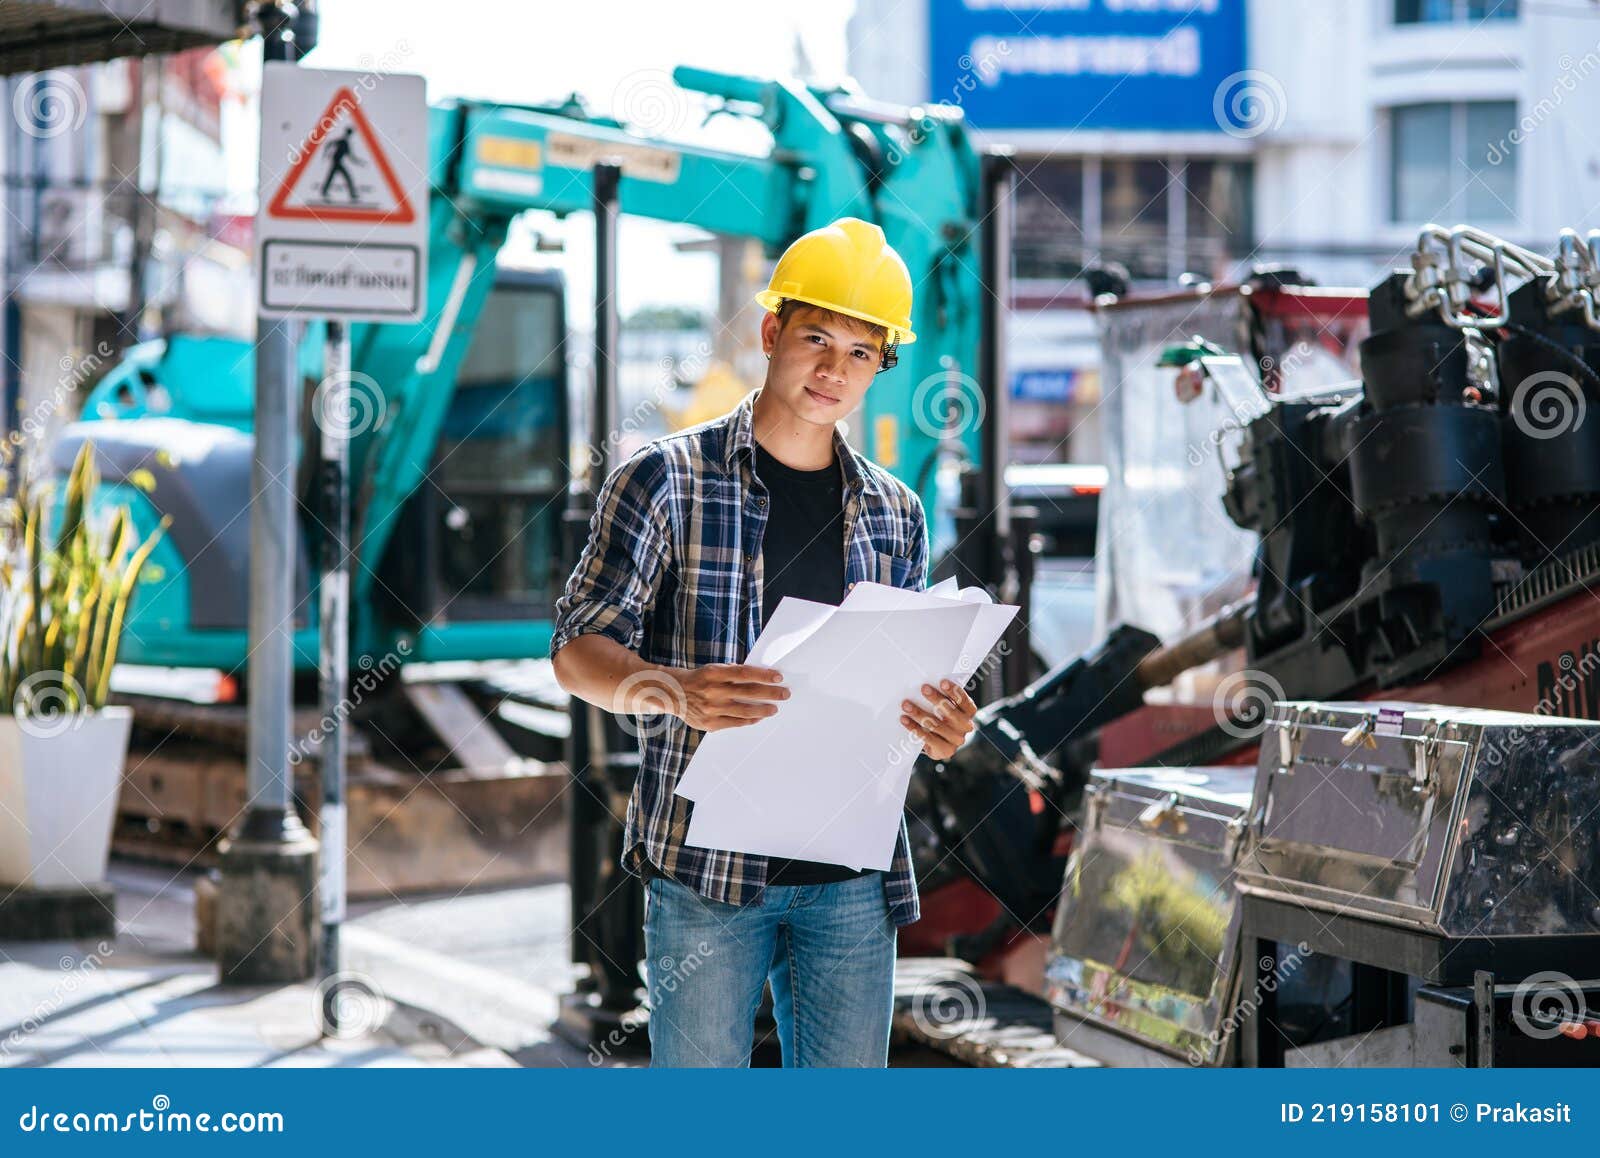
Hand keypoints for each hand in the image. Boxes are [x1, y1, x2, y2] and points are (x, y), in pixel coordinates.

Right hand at [670, 663, 788, 731]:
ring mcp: (711, 709)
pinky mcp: (710, 723)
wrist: (674, 694)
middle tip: (784, 694)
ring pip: (744, 711)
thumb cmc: (700, 679)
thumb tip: (761, 677)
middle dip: (770, 694)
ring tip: (774, 708)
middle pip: (748, 693)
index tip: (779, 677)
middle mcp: (712, 691)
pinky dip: (749, 720)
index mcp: (714, 673)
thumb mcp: (714, 669)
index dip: (763, 675)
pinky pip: (735, 723)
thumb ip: (734, 673)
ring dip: (763, 710)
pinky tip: (758, 717)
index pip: (744, 673)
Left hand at [901, 679, 977, 760]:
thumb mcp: (946, 707)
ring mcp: (957, 740)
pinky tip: (905, 720)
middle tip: (924, 689)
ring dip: (919, 713)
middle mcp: (966, 726)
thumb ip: (942, 697)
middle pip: (950, 712)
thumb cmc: (941, 718)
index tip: (942, 682)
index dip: (954, 691)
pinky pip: (928, 738)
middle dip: (936, 699)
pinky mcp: (945, 751)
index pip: (964, 701)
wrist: (940, 743)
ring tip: (906, 705)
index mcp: (969, 712)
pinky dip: (914, 728)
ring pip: (936, 725)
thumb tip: (926, 684)